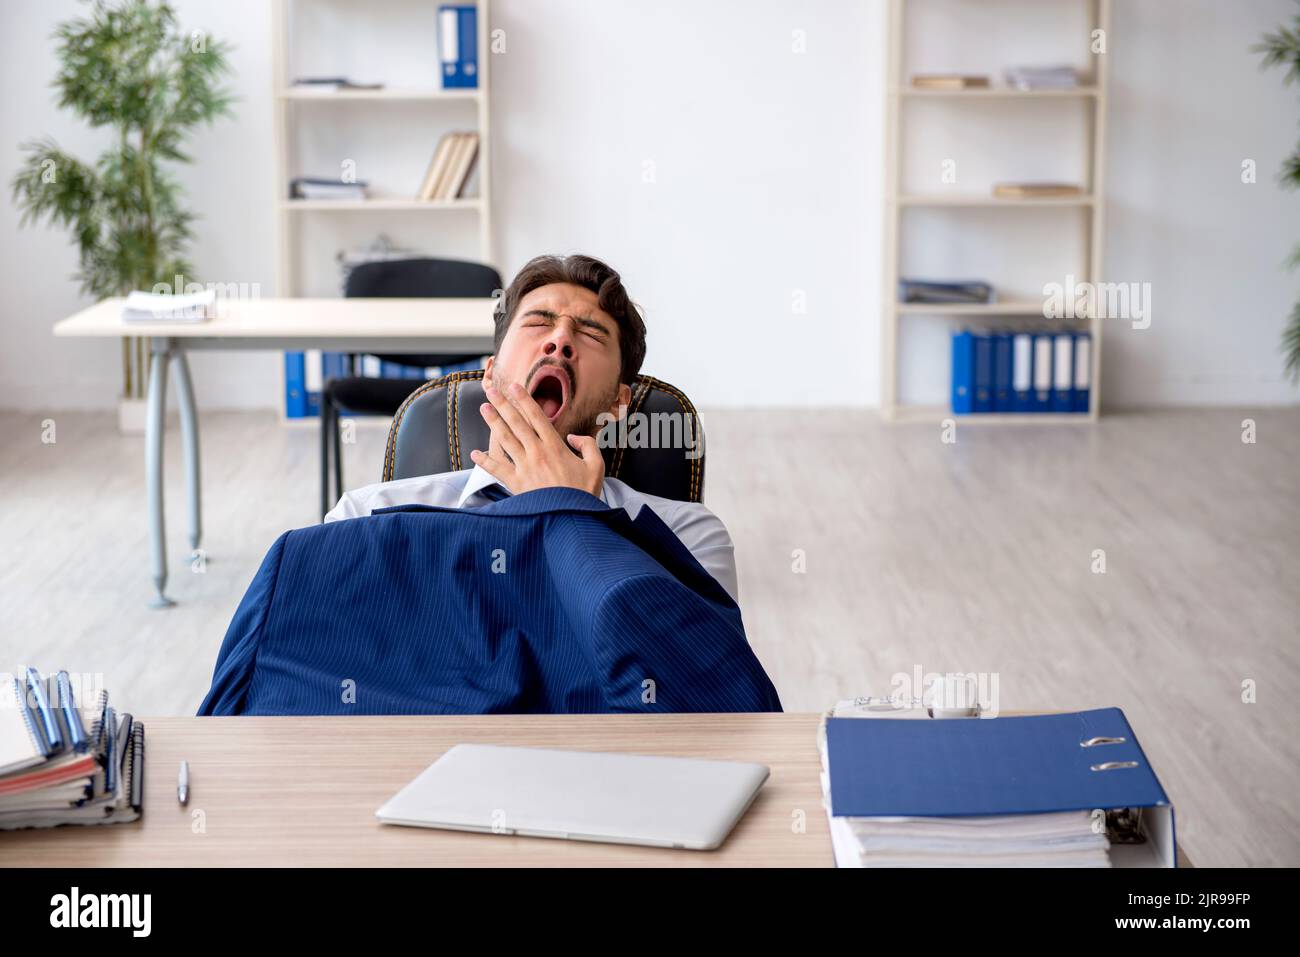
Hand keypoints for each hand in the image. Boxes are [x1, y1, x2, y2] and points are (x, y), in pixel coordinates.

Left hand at [470, 377, 603, 497]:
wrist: (572, 520)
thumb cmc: (585, 494)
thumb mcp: (597, 466)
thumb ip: (588, 446)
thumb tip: (573, 436)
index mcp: (555, 447)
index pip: (537, 417)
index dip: (525, 400)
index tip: (515, 387)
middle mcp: (537, 453)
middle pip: (516, 423)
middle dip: (503, 405)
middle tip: (491, 391)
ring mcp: (525, 468)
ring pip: (505, 440)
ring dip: (493, 423)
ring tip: (483, 408)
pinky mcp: (516, 484)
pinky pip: (497, 470)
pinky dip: (485, 462)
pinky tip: (475, 453)